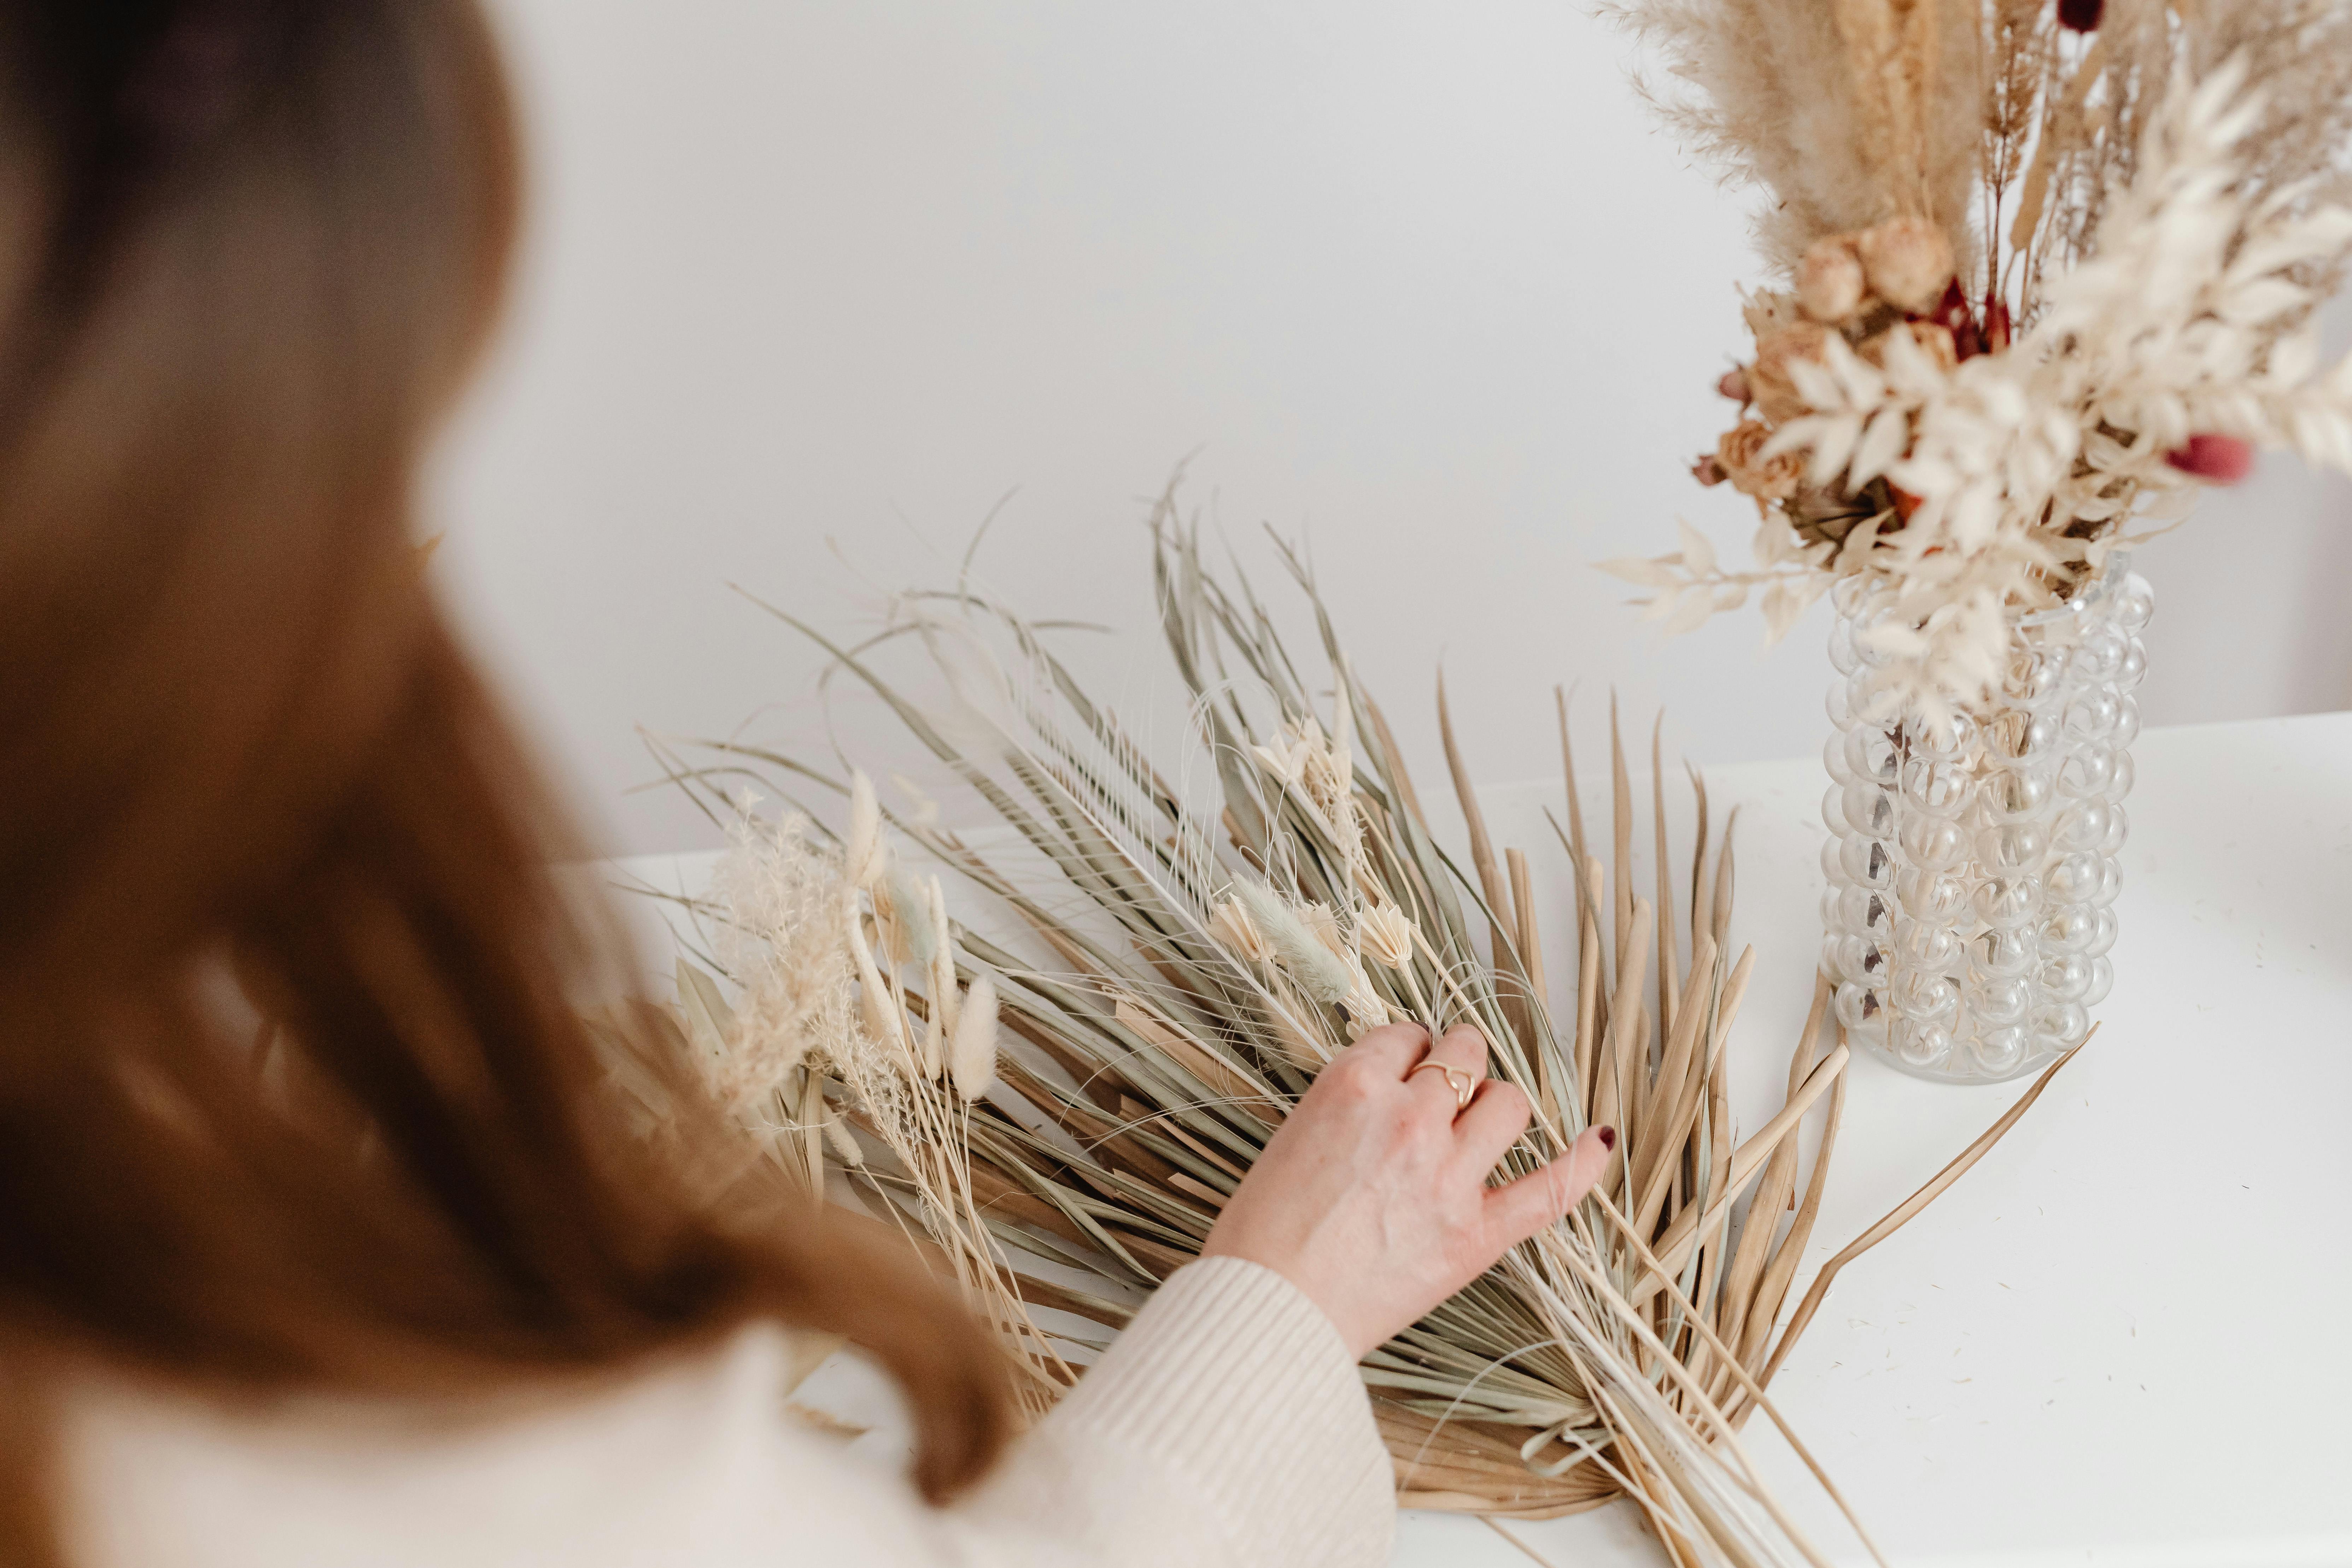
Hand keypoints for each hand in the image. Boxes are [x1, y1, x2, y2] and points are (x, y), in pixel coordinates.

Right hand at [1200, 1022, 1615, 1358]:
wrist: (1268, 1312)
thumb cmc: (1260, 1236)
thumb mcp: (1290, 1141)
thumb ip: (1345, 1111)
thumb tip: (1382, 1100)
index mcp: (1352, 1087)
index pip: (1404, 1037)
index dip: (1408, 1051)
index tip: (1405, 1068)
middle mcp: (1409, 1118)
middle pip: (1463, 1057)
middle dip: (1456, 1063)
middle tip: (1446, 1084)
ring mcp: (1449, 1176)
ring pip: (1508, 1104)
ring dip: (1497, 1103)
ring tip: (1483, 1118)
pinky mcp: (1476, 1234)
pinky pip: (1548, 1190)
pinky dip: (1580, 1164)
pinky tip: (1595, 1142)